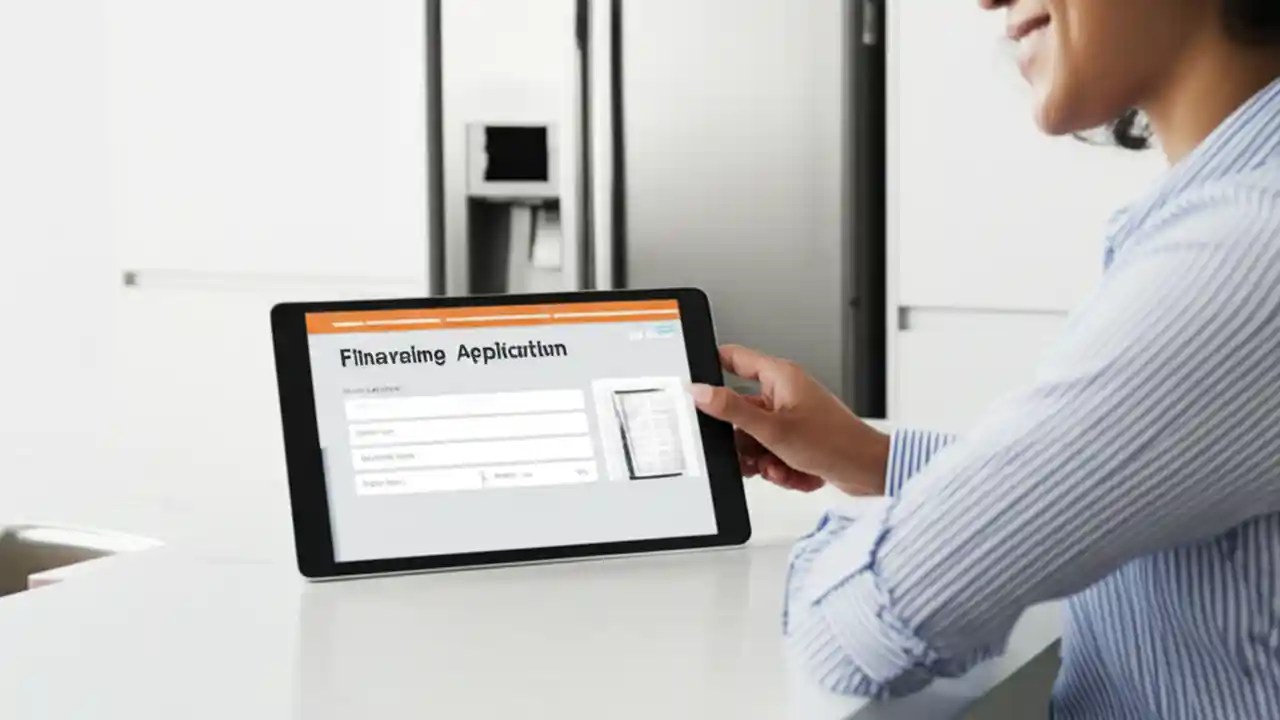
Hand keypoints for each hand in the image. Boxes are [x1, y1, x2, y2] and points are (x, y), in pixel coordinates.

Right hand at [690, 345, 889, 495]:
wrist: (869, 471)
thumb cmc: (835, 444)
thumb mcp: (773, 430)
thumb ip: (732, 410)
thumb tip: (700, 392)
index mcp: (780, 377)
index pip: (734, 357)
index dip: (711, 367)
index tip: (694, 385)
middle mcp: (784, 394)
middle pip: (740, 411)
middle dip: (743, 440)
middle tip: (749, 452)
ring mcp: (791, 417)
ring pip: (754, 438)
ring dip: (762, 459)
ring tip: (778, 466)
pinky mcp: (797, 439)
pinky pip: (771, 453)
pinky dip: (779, 468)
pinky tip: (793, 473)